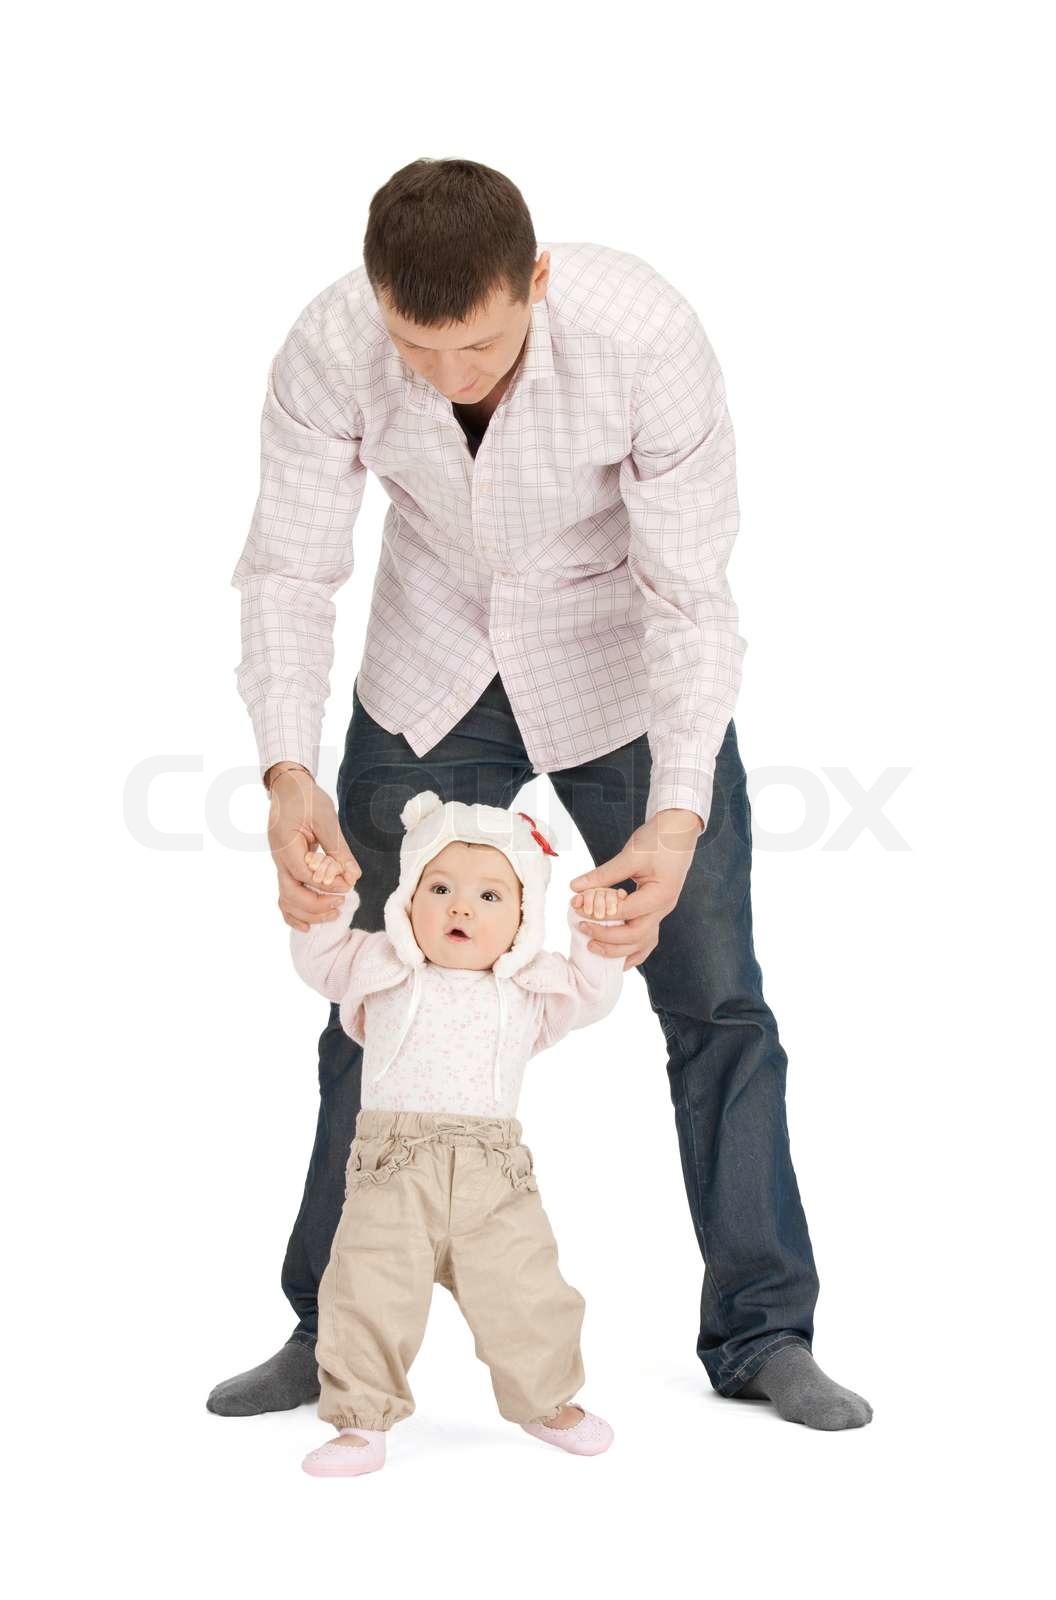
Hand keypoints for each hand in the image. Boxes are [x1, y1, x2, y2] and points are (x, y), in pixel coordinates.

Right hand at [266, 768, 361, 930]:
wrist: (289, 790)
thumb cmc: (306, 799)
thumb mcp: (326, 817)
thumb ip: (338, 848)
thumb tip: (353, 876)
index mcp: (285, 843)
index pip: (303, 873)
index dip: (326, 884)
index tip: (348, 886)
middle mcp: (278, 858)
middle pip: (290, 893)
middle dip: (317, 905)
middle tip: (342, 904)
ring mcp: (279, 865)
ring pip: (286, 900)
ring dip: (308, 912)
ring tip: (334, 914)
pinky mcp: (285, 869)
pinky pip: (285, 897)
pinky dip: (295, 913)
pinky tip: (310, 924)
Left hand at [568, 808, 702, 969]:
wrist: (679, 831)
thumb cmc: (658, 840)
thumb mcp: (630, 855)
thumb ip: (603, 874)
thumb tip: (575, 888)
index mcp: (660, 895)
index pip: (625, 912)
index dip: (599, 913)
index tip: (576, 907)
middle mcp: (664, 908)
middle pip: (636, 936)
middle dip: (607, 937)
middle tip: (582, 929)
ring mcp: (662, 911)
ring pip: (642, 942)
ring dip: (618, 949)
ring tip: (593, 946)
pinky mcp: (656, 910)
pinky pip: (646, 938)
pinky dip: (631, 949)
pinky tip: (615, 953)